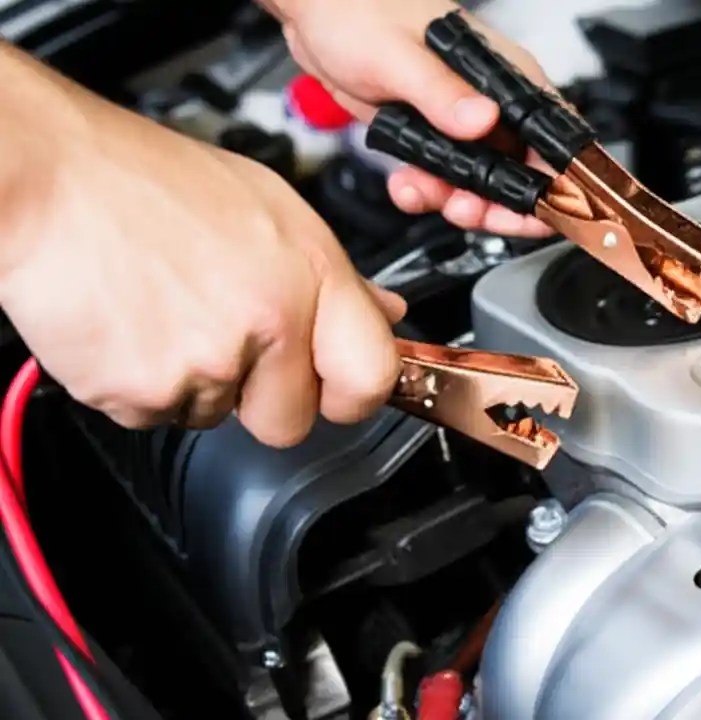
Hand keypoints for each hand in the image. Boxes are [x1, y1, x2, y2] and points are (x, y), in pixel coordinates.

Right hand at [0, 52, 405, 446]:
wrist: (47, 179)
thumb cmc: (149, 184)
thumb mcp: (271, 208)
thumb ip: (336, 276)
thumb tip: (384, 314)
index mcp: (310, 274)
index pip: (373, 377)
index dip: (356, 394)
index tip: (341, 390)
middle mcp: (267, 321)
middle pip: (291, 421)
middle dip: (263, 395)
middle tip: (225, 335)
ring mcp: (204, 363)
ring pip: (217, 418)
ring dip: (197, 382)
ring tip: (168, 311)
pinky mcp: (141, 392)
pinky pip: (158, 418)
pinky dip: (143, 386)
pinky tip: (135, 327)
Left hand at [270, 0, 555, 236]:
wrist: (315, 14)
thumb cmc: (359, 10)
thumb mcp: (400, 56)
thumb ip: (442, 92)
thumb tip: (483, 120)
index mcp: (505, 76)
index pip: (554, 137)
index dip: (560, 181)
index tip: (543, 211)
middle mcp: (492, 103)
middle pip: (524, 173)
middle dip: (501, 205)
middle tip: (469, 212)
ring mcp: (463, 123)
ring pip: (484, 185)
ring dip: (458, 203)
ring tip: (426, 195)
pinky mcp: (434, 136)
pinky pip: (445, 180)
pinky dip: (428, 193)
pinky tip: (406, 186)